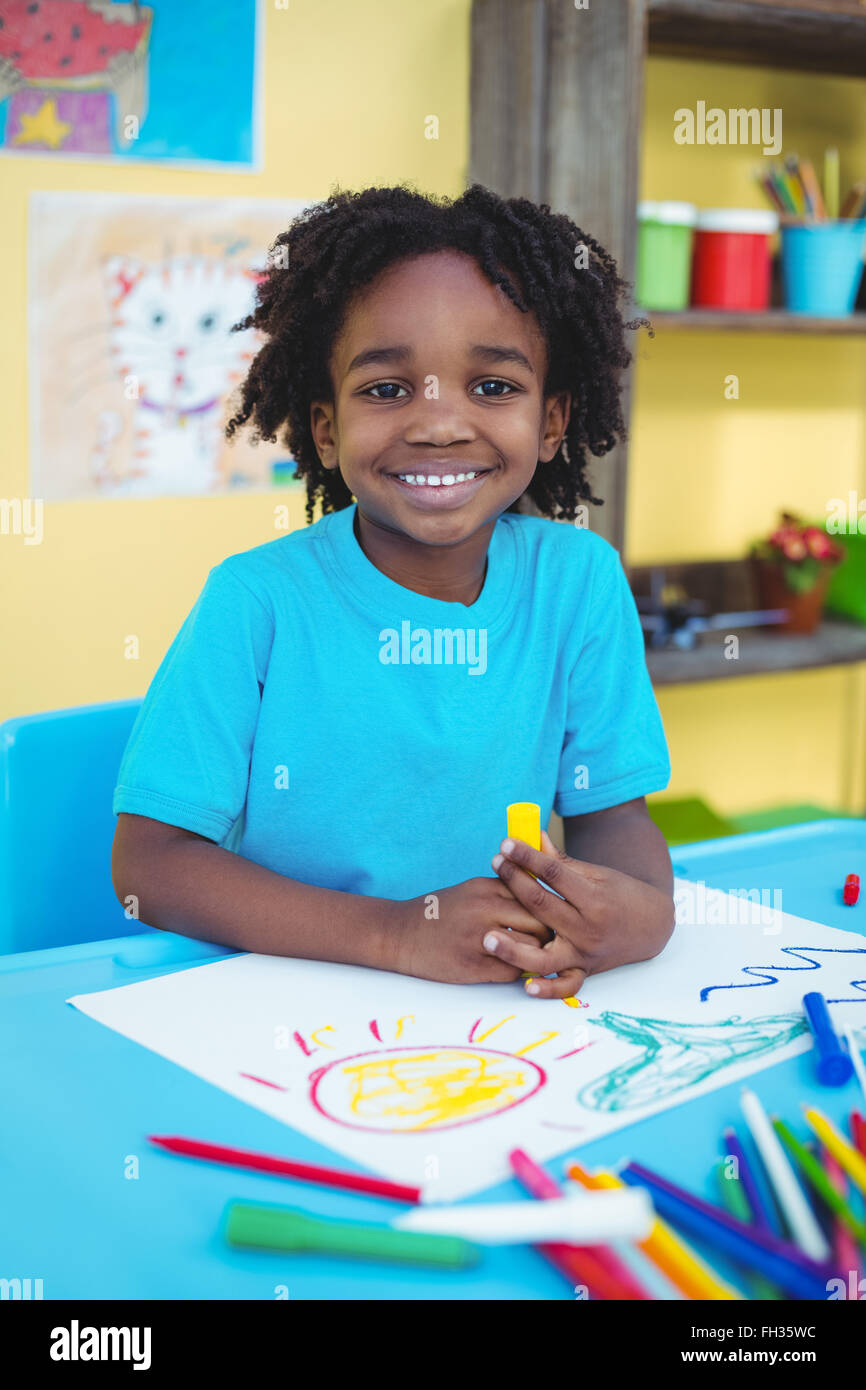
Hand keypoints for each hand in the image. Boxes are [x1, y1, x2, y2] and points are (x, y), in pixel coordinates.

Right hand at [392, 876, 553, 983]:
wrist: (399, 934)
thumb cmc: (440, 912)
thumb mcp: (472, 890)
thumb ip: (505, 891)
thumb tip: (544, 898)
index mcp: (487, 887)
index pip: (536, 895)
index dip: (549, 909)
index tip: (553, 918)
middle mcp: (485, 909)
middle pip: (540, 922)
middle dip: (548, 935)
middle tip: (548, 943)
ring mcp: (479, 938)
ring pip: (530, 949)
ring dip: (535, 956)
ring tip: (532, 957)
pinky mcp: (473, 966)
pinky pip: (512, 972)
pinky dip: (516, 972)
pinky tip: (510, 968)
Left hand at [484, 830, 675, 998]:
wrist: (653, 925)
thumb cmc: (622, 894)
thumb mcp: (597, 875)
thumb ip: (562, 862)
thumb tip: (532, 837)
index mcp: (594, 899)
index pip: (554, 875)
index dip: (528, 857)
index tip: (507, 844)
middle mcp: (588, 929)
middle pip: (542, 907)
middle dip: (515, 882)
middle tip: (495, 864)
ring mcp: (584, 954)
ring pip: (545, 957)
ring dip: (514, 949)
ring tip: (488, 938)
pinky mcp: (584, 971)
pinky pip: (565, 986)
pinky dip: (547, 989)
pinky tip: (526, 985)